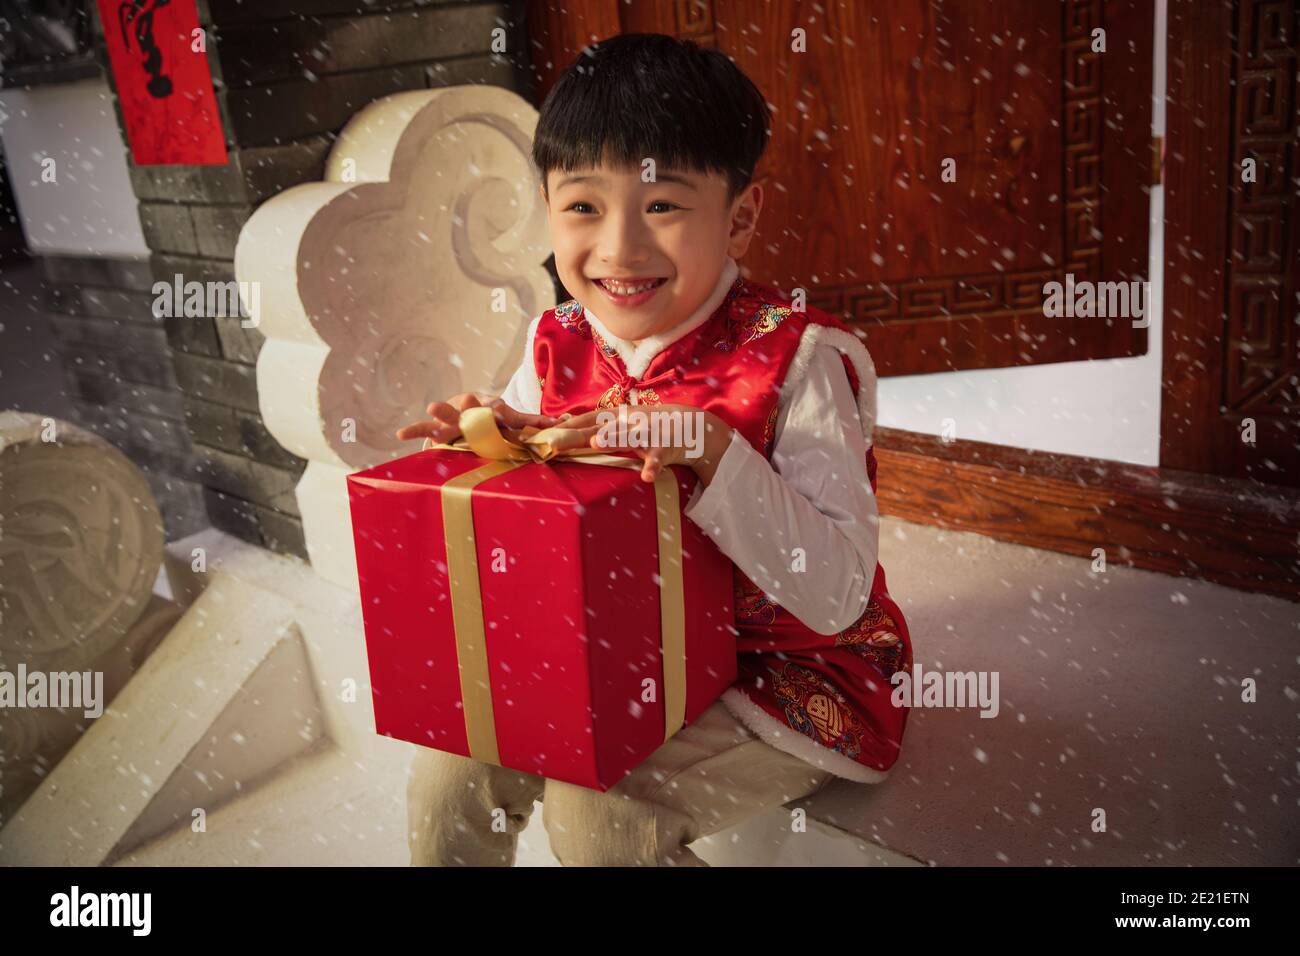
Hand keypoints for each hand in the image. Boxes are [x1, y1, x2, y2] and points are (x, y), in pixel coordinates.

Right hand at [394, 394, 563, 444]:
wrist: (470, 409)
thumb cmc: (495, 418)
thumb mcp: (514, 419)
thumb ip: (534, 422)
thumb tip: (564, 422)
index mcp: (492, 409)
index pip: (498, 410)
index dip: (500, 412)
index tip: (500, 411)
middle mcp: (472, 411)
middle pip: (472, 408)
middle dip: (470, 405)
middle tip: (469, 399)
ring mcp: (454, 419)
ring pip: (446, 418)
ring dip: (439, 414)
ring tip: (430, 408)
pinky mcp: (439, 428)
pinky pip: (425, 430)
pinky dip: (413, 432)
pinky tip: (399, 436)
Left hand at [546, 404, 732, 484]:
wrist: (694, 427)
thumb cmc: (654, 429)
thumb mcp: (626, 424)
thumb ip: (601, 427)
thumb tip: (567, 426)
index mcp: (619, 417)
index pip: (587, 419)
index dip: (567, 424)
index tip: (543, 432)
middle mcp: (631, 422)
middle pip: (600, 427)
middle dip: (577, 433)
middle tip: (555, 440)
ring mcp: (648, 434)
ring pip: (628, 436)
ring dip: (613, 438)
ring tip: (596, 443)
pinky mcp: (665, 448)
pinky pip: (658, 459)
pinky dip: (653, 467)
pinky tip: (647, 477)